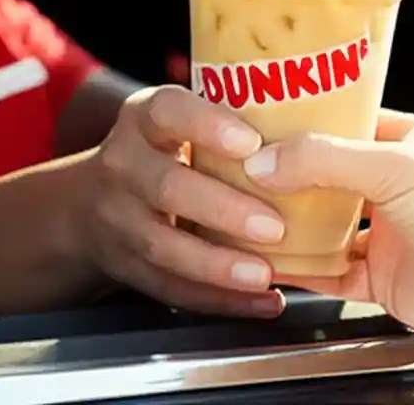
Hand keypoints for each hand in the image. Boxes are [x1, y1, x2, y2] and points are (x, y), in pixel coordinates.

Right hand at [68, 85, 285, 317]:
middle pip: (167, 186)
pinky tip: (262, 301)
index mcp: (146, 120)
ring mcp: (120, 220)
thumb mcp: (184, 117)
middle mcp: (125, 166)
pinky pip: (172, 289)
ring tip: (265, 274)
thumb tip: (324, 124)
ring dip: (219, 265)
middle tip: (275, 225)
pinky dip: (221, 301)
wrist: (89, 203)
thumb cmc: (167, 151)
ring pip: (165, 246)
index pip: (170, 112)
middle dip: (223, 209)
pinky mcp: (127, 266)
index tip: (251, 143)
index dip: (208, 125)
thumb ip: (237, 117)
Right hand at [245, 111, 413, 347]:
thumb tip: (265, 159)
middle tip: (241, 168)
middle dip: (290, 177)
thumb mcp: (396, 164)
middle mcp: (406, 186)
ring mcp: (396, 235)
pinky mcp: (389, 279)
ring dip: (292, 225)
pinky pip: (333, 274)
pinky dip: (303, 270)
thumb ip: (325, 159)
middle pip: (332, 178)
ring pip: (328, 227)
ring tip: (244, 214)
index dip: (306, 123)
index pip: (349, 123)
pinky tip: (272, 262)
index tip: (260, 122)